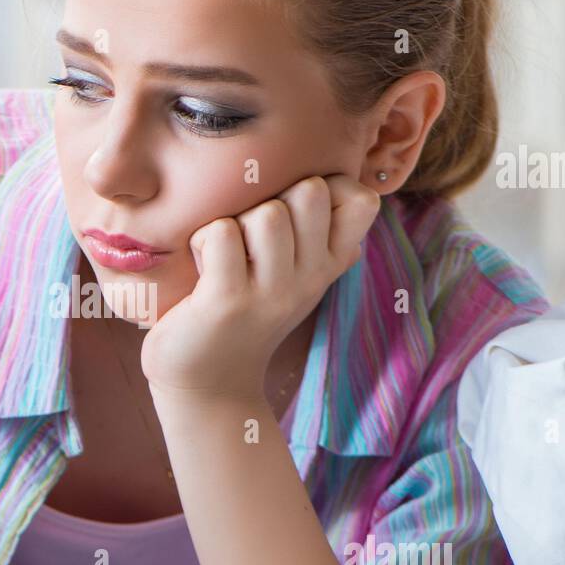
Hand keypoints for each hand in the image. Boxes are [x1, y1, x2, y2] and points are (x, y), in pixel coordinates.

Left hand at [141, 174, 380, 399]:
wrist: (207, 380)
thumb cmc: (246, 310)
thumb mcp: (296, 273)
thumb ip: (319, 233)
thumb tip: (346, 183)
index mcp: (329, 265)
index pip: (362, 202)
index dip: (328, 186)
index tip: (295, 213)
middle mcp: (309, 279)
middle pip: (310, 193)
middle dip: (274, 199)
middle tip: (250, 238)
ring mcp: (271, 292)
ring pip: (267, 213)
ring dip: (236, 222)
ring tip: (225, 255)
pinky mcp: (228, 301)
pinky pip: (221, 233)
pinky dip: (202, 240)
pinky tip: (202, 267)